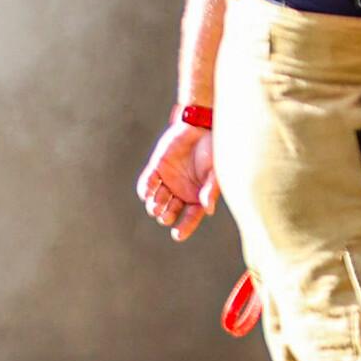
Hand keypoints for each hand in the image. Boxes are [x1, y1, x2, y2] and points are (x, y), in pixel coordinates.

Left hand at [136, 122, 219, 239]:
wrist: (201, 126)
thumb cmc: (214, 151)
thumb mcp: (215, 172)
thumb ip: (210, 190)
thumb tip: (208, 210)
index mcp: (198, 196)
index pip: (191, 217)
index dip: (184, 227)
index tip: (177, 235)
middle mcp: (182, 191)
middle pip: (170, 211)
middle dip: (165, 215)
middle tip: (164, 215)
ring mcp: (168, 181)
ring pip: (157, 201)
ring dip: (154, 205)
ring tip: (155, 205)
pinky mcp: (157, 168)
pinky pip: (147, 183)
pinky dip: (145, 189)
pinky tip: (146, 194)